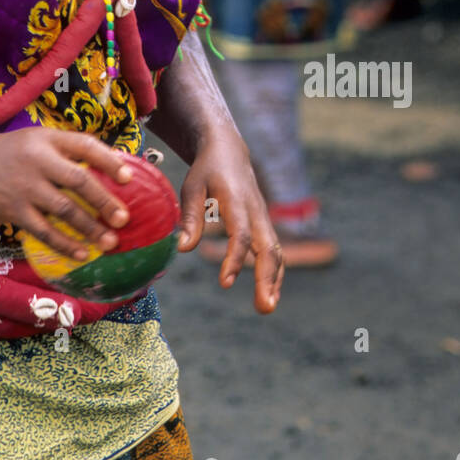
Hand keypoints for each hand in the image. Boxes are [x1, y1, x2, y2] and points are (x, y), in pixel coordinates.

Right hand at [0, 127, 132, 259]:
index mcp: (47, 139)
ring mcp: (26, 187)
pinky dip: (64, 243)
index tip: (129, 178)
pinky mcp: (14, 210)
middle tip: (124, 218)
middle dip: (105, 201)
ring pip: (65, 209)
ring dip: (90, 227)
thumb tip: (106, 169)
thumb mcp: (36, 140)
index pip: (84, 145)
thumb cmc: (7, 152)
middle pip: (79, 180)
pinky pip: (44, 231)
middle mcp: (38, 161)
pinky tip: (81, 253)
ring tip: (110, 242)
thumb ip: (65, 151)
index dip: (109, 161)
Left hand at [177, 129, 283, 313]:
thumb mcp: (192, 186)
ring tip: (266, 307)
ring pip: (276, 252)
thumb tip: (182, 248)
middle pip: (269, 247)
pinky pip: (275, 251)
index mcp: (237, 200)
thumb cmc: (207, 170)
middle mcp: (256, 211)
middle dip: (267, 278)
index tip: (225, 283)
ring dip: (274, 280)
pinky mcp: (264, 225)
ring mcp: (264, 218)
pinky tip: (269, 295)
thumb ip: (190, 217)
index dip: (235, 259)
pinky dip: (275, 273)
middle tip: (263, 307)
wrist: (229, 151)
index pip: (242, 234)